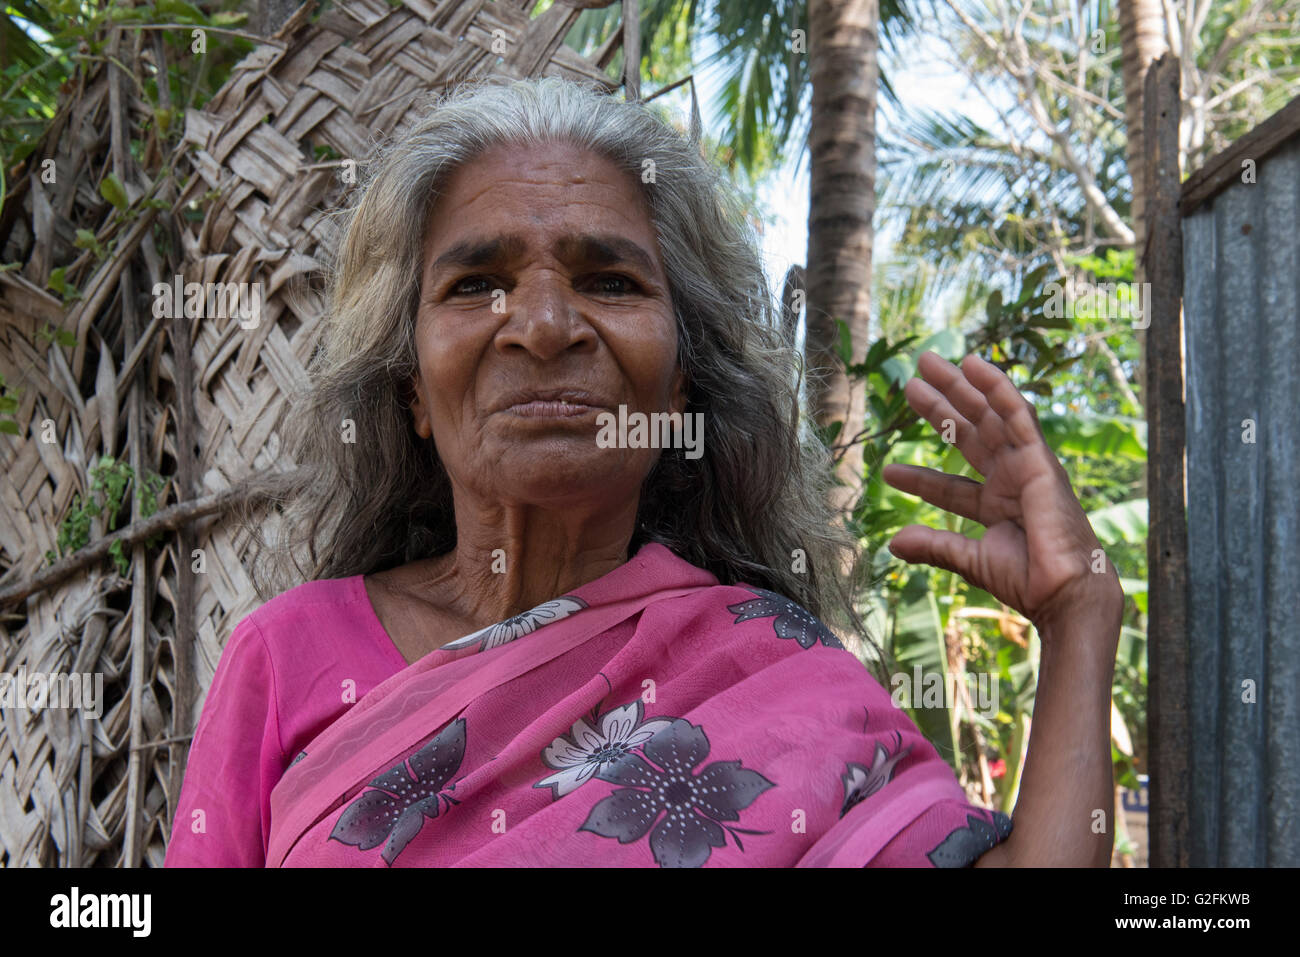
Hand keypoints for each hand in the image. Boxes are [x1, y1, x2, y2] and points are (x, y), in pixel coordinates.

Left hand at [882, 351, 1121, 637]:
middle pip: (968, 436)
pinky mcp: (1040, 458)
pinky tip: (973, 364)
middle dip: (940, 408)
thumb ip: (934, 546)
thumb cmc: (1027, 580)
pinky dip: (997, 387)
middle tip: (909, 383)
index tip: (887, 472)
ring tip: (927, 364)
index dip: (919, 478)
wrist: (1062, 590)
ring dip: (959, 388)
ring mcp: (1026, 466)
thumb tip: (893, 543)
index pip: (949, 486)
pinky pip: (1017, 414)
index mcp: (996, 507)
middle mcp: (1010, 481)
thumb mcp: (970, 559)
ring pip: (987, 417)